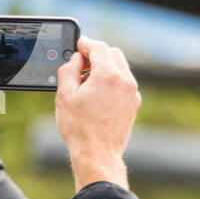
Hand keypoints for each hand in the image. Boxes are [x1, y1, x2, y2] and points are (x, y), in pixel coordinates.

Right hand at [55, 36, 140, 191]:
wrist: (98, 154)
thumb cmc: (79, 128)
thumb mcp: (65, 96)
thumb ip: (68, 70)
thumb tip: (75, 59)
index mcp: (109, 75)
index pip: (99, 47)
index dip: (86, 43)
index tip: (77, 44)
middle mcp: (125, 81)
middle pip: (113, 54)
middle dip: (97, 54)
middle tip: (80, 63)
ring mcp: (133, 93)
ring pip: (121, 68)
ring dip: (105, 67)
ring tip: (86, 80)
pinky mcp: (134, 104)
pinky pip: (124, 83)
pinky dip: (113, 81)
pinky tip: (98, 93)